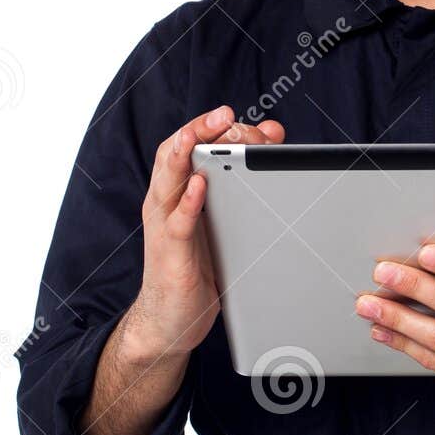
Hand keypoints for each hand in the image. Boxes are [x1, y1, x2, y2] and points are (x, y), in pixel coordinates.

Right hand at [125, 106, 285, 362]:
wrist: (171, 320)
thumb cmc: (198, 267)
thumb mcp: (221, 220)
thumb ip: (240, 182)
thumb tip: (270, 139)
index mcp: (177, 191)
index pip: (188, 145)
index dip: (210, 126)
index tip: (238, 116)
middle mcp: (165, 202)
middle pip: (175, 152)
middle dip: (200, 129)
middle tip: (225, 114)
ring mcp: (164, 225)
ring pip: (168, 180)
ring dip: (184, 154)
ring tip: (199, 134)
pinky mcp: (170, 253)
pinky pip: (177, 222)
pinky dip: (188, 202)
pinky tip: (201, 186)